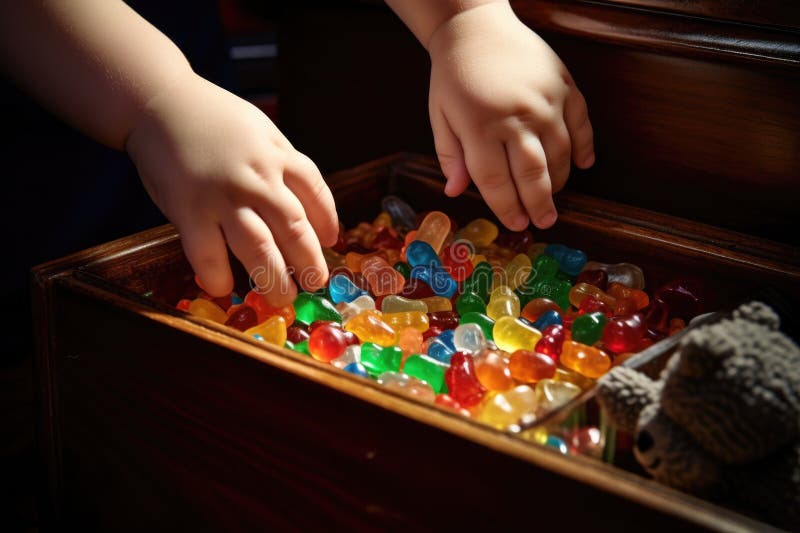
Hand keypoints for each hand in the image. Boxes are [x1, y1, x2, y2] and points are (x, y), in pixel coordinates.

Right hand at [126, 72, 338, 305]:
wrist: (159, 103)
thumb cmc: (215, 120)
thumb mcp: (261, 132)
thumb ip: (284, 165)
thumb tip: (309, 209)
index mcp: (279, 156)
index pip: (317, 193)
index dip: (328, 222)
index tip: (330, 242)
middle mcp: (257, 178)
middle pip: (294, 229)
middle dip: (309, 263)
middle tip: (314, 284)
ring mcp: (223, 196)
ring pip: (258, 248)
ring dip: (274, 280)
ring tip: (282, 298)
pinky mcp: (188, 210)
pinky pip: (208, 254)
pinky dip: (219, 277)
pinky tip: (225, 288)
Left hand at [427, 2, 593, 229]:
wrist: (477, 27)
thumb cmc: (454, 76)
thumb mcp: (440, 116)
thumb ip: (450, 156)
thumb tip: (455, 192)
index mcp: (480, 127)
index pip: (496, 181)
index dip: (506, 208)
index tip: (515, 224)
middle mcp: (516, 116)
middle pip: (533, 174)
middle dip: (539, 204)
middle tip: (544, 222)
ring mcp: (545, 100)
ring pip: (561, 154)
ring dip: (559, 181)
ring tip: (553, 196)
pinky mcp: (565, 85)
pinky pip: (582, 124)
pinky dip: (584, 147)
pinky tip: (582, 165)